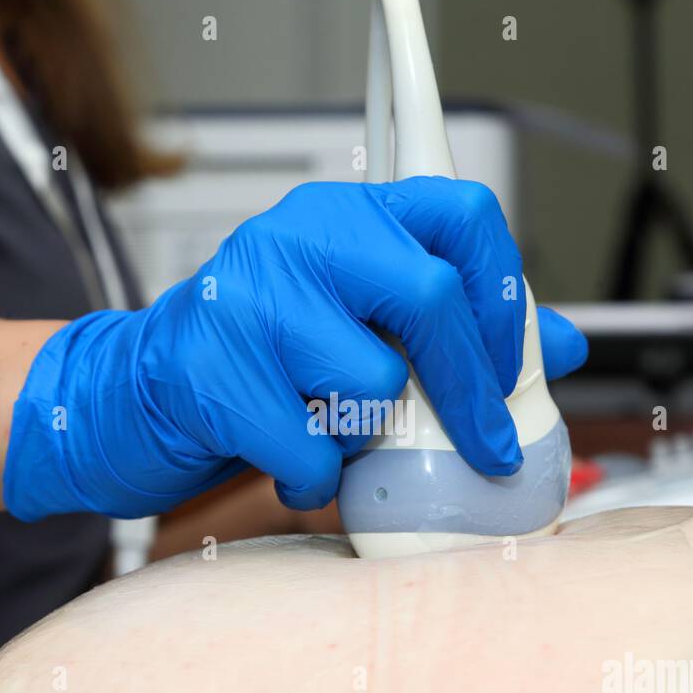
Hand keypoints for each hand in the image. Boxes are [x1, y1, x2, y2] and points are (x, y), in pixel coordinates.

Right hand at [3, 176, 587, 520]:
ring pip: (375, 381)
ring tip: (330, 432)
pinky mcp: (212, 370)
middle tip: (487, 444)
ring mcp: (249, 297)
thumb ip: (457, 332)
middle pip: (431, 295)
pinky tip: (291, 463)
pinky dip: (316, 478)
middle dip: (472, 388)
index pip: (462, 213)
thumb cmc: (257, 362)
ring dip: (369, 434)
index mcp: (347, 215)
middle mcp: (299, 237)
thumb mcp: (359, 326)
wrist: (131, 395)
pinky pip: (315, 448)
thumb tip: (561, 346)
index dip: (506, 295)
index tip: (515, 366)